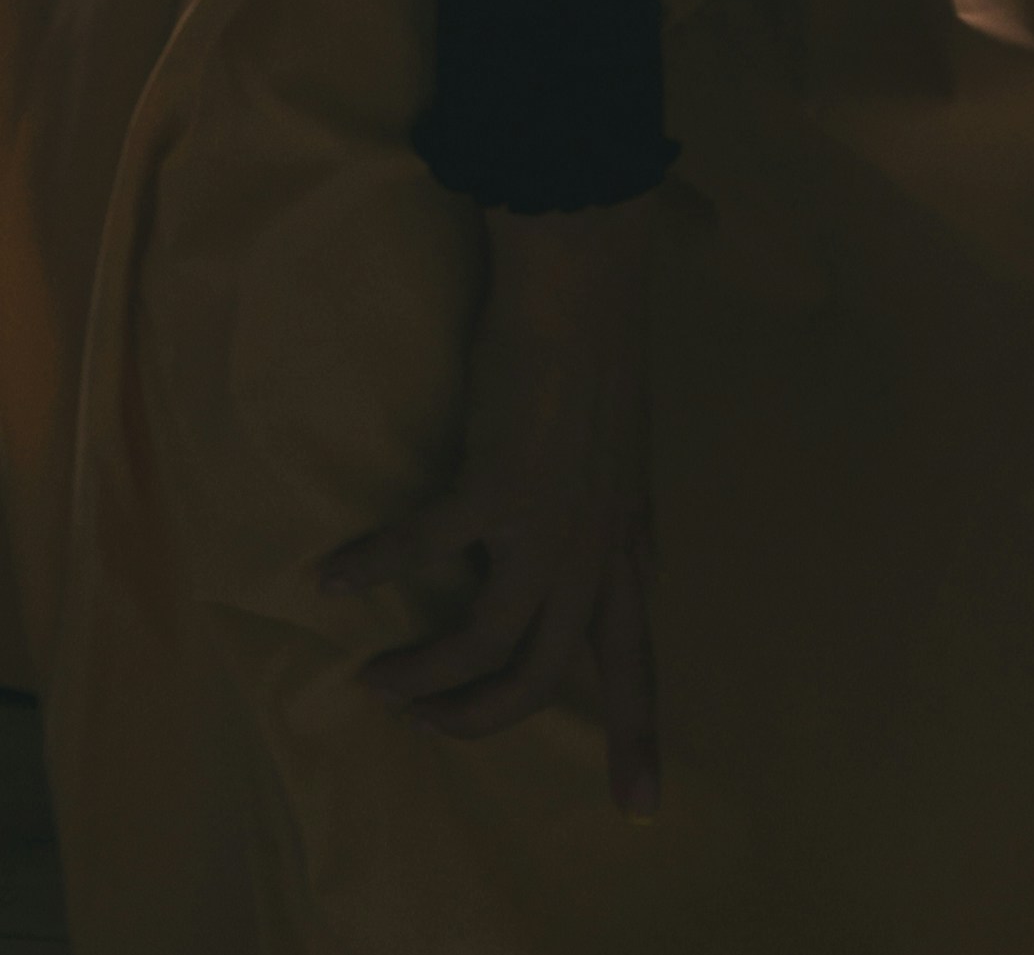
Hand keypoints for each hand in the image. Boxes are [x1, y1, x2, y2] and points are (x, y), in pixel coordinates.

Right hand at [321, 196, 660, 817]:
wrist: (584, 282)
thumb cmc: (598, 357)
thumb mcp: (621, 462)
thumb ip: (600, 524)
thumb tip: (567, 568)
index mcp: (626, 545)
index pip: (639, 659)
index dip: (639, 736)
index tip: (640, 808)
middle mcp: (593, 549)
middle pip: (538, 679)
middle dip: (473, 720)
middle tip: (422, 720)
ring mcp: (548, 522)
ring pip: (480, 647)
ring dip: (420, 674)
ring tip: (377, 676)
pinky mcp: (496, 486)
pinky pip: (420, 553)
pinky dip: (373, 567)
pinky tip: (336, 573)